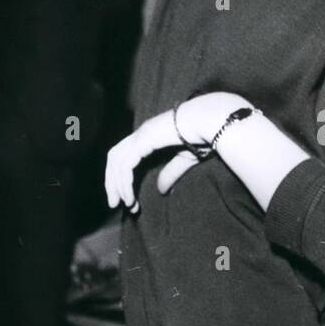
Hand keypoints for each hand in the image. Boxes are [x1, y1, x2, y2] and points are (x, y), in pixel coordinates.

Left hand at [104, 93, 249, 210]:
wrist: (213, 121)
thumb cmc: (204, 135)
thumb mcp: (185, 159)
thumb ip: (170, 173)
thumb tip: (161, 189)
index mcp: (148, 136)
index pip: (124, 156)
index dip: (121, 177)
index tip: (127, 199)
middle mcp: (141, 133)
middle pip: (114, 158)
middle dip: (111, 181)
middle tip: (114, 204)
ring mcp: (141, 134)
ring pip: (116, 161)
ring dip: (116, 185)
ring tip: (125, 204)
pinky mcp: (144, 139)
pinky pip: (126, 164)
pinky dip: (124, 182)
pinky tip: (130, 197)